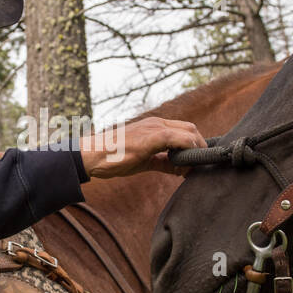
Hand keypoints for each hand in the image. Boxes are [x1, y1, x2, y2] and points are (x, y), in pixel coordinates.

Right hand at [78, 117, 204, 178]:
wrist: (92, 155)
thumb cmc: (113, 157)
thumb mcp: (144, 160)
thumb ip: (163, 162)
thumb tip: (181, 169)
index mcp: (154, 126)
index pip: (185, 129)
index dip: (196, 144)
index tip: (196, 162)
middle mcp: (156, 123)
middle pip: (191, 128)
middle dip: (200, 147)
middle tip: (198, 165)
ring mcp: (154, 128)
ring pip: (188, 132)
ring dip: (196, 150)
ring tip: (192, 168)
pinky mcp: (150, 138)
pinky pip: (179, 139)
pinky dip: (188, 151)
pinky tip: (185, 166)